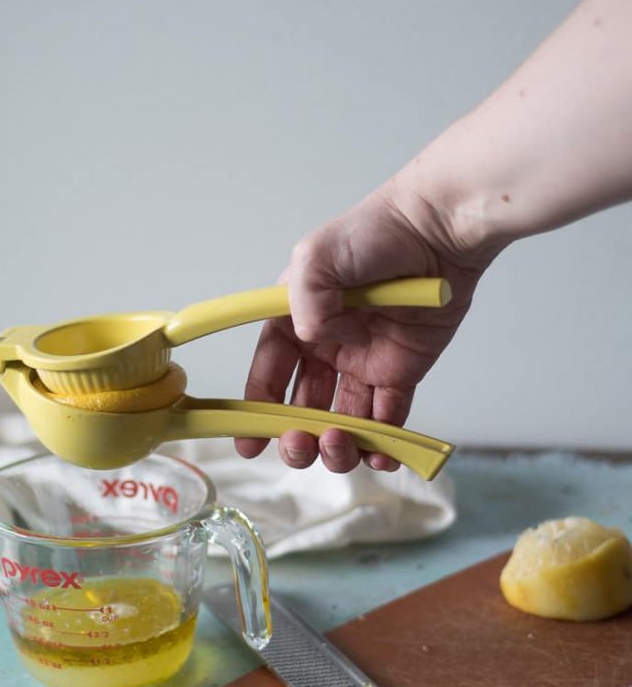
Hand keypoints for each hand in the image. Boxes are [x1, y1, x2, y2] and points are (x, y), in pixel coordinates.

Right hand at [235, 129, 496, 471]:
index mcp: (296, 320)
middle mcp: (326, 347)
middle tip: (301, 444)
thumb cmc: (374, 233)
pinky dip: (381, 445)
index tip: (247, 443)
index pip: (269, 372)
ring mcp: (364, 363)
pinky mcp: (401, 373)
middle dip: (295, 435)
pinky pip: (387, 420)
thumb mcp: (316, 256)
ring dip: (336, 445)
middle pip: (301, 407)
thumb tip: (317, 342)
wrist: (438, 231)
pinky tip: (377, 456)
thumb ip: (304, 303)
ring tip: (340, 444)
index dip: (255, 410)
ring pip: (342, 421)